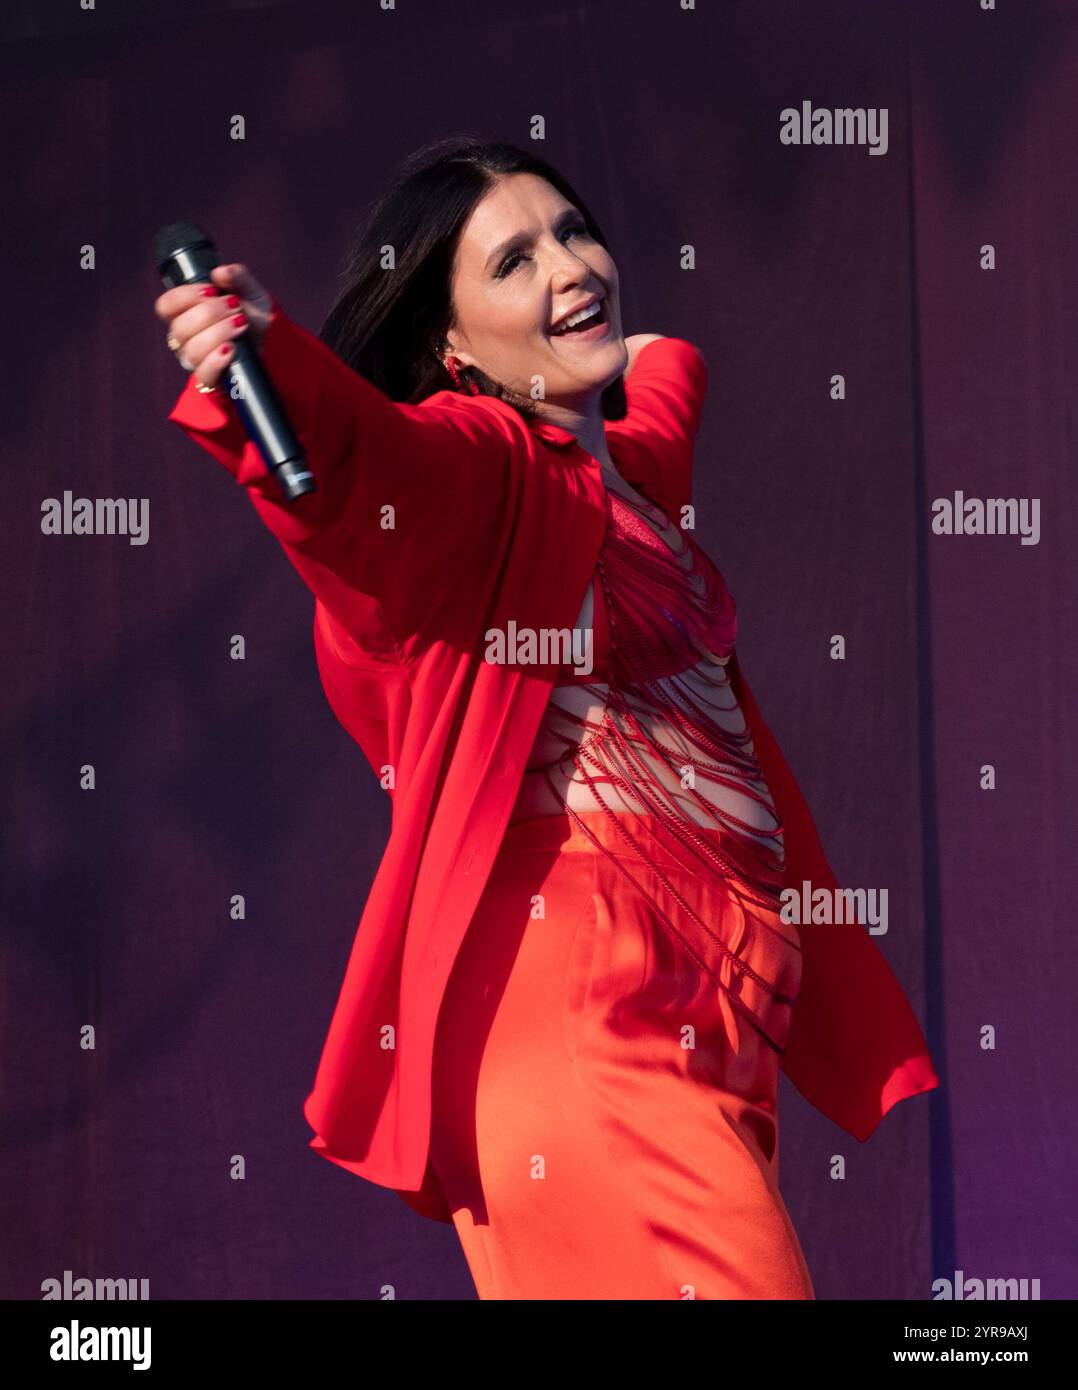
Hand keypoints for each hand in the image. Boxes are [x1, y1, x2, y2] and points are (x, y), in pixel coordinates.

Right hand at [155, 263, 273, 390]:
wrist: (274, 342)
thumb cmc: (254, 315)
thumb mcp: (250, 291)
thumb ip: (237, 276)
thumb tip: (220, 273)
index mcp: (186, 313)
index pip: (166, 306)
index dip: (185, 297)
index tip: (211, 290)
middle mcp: (185, 337)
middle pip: (180, 328)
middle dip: (210, 314)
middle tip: (235, 307)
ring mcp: (196, 359)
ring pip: (192, 350)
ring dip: (219, 333)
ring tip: (241, 324)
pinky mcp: (210, 378)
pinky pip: (203, 374)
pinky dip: (217, 360)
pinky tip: (231, 349)